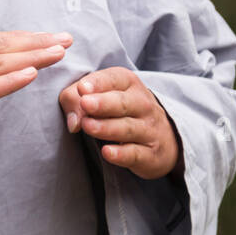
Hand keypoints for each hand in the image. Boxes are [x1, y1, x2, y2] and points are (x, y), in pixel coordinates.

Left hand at [58, 66, 183, 179]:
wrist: (163, 138)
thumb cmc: (118, 110)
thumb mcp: (98, 95)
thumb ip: (76, 99)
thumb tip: (72, 121)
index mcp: (128, 83)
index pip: (113, 79)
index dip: (97, 83)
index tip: (82, 88)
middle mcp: (143, 104)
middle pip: (122, 103)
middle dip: (103, 103)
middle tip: (85, 104)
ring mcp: (150, 130)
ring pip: (128, 128)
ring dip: (107, 127)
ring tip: (87, 126)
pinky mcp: (151, 155)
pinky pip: (136, 154)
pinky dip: (122, 154)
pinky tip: (107, 152)